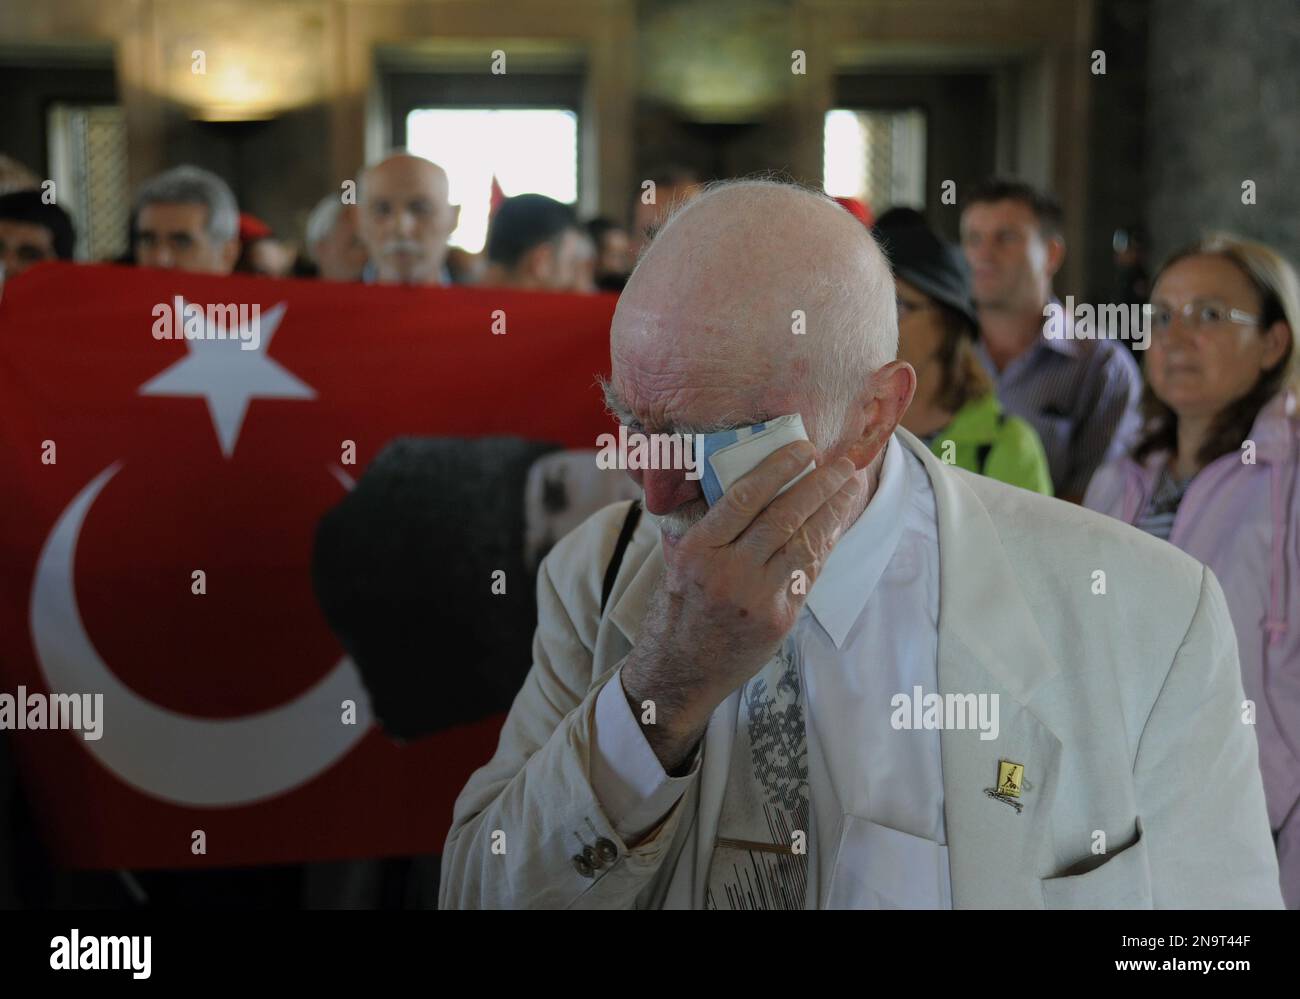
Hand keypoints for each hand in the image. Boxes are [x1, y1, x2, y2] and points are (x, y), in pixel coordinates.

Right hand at [621, 441, 862, 770]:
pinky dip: (826, 544)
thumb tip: (746, 478)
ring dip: (833, 510)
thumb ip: (707, 522)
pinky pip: (809, 572)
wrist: (679, 670)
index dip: (779, 468)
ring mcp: (756, 597)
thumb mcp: (678, 558)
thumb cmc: (680, 606)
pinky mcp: (778, 618)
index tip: (803, 448)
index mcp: (697, 549)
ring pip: (804, 542)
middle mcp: (727, 571)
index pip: (745, 497)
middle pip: (783, 516)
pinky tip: (837, 523)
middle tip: (842, 463)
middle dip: (819, 484)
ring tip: (850, 485)